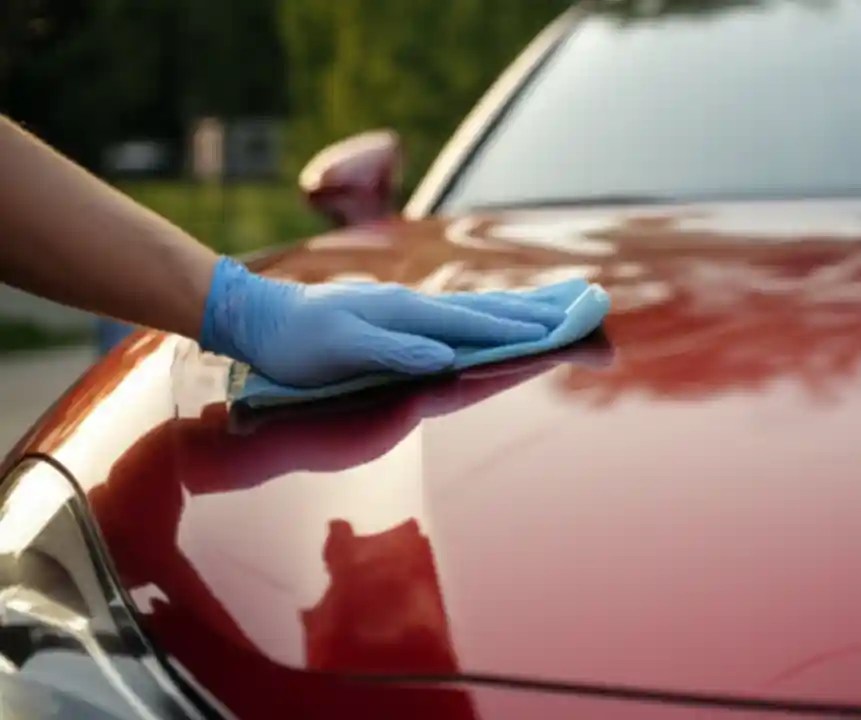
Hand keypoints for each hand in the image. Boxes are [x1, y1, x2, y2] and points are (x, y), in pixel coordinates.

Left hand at [199, 258, 563, 386]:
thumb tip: (448, 358)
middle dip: (542, 317)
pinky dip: (494, 314)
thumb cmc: (299, 341)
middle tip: (589, 315)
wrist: (264, 318)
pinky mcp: (407, 315)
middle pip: (494, 313)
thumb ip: (396, 352)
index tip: (568, 333)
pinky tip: (506, 314)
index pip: (481, 326)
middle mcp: (421, 309)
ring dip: (525, 310)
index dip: (526, 332)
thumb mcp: (340, 348)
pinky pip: (463, 315)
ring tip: (563, 310)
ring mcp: (415, 310)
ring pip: (482, 310)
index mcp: (412, 316)